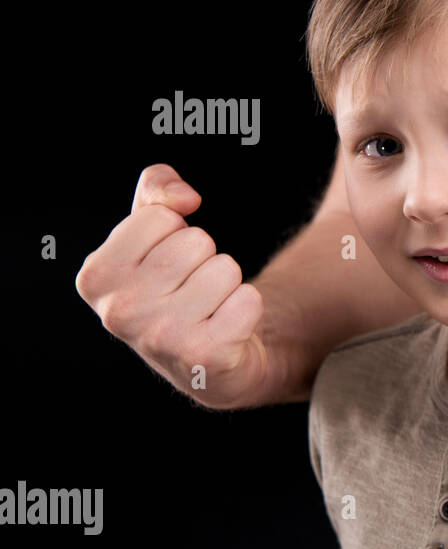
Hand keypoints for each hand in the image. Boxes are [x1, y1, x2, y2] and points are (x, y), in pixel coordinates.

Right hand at [75, 163, 267, 409]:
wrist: (207, 359)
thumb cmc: (174, 285)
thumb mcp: (152, 231)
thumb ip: (157, 189)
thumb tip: (186, 197)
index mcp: (97, 277)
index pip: (159, 216)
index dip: (175, 231)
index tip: (166, 264)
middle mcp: (120, 311)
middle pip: (195, 241)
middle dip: (204, 257)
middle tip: (192, 289)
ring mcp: (161, 337)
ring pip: (226, 268)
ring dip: (228, 282)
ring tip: (209, 307)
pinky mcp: (204, 355)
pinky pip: (249, 300)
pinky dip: (248, 306)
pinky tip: (228, 327)